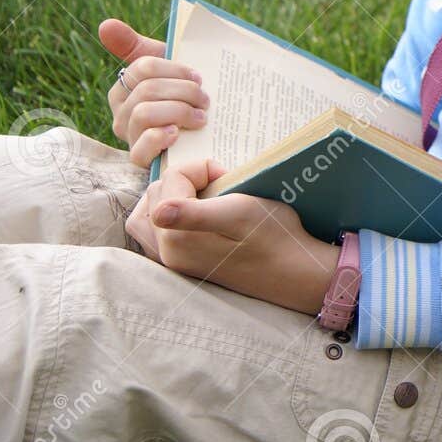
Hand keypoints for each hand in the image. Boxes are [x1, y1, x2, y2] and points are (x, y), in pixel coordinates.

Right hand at [100, 17, 210, 167]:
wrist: (207, 133)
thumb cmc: (183, 97)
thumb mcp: (166, 69)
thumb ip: (136, 46)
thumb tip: (106, 24)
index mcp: (125, 88)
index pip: (143, 68)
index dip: (175, 69)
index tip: (198, 76)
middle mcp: (121, 113)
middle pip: (146, 91)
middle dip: (183, 92)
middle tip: (206, 99)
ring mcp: (129, 137)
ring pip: (144, 114)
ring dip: (179, 112)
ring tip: (201, 117)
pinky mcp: (141, 160)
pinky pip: (139, 150)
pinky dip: (160, 138)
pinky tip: (178, 133)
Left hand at [125, 157, 340, 315]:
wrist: (294, 272)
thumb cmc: (274, 237)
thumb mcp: (240, 214)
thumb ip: (194, 213)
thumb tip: (159, 211)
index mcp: (177, 236)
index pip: (172, 179)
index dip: (202, 169)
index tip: (229, 177)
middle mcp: (166, 252)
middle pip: (156, 194)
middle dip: (186, 181)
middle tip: (220, 186)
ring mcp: (173, 261)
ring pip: (147, 216)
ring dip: (169, 196)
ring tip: (199, 195)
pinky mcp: (183, 266)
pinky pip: (155, 235)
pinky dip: (167, 218)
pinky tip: (191, 216)